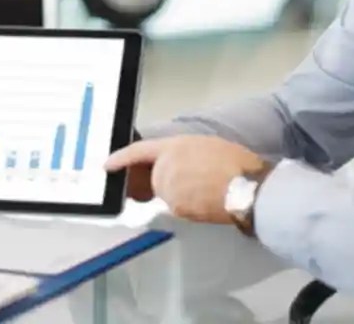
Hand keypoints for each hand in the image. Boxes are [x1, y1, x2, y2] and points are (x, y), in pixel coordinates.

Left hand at [105, 135, 265, 223]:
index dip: (121, 158)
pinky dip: (192, 206)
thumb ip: (185, 153)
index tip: (107, 165)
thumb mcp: (207, 145)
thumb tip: (182, 163)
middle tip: (201, 180)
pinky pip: (180, 208)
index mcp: (173, 147)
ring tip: (210, 189)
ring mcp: (169, 189)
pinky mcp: (177, 208)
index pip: (138, 151)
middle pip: (158, 178)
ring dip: (185, 195)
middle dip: (173, 181)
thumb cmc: (235, 164)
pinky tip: (209, 200)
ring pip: (170, 195)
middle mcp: (166, 167)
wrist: (245, 189)